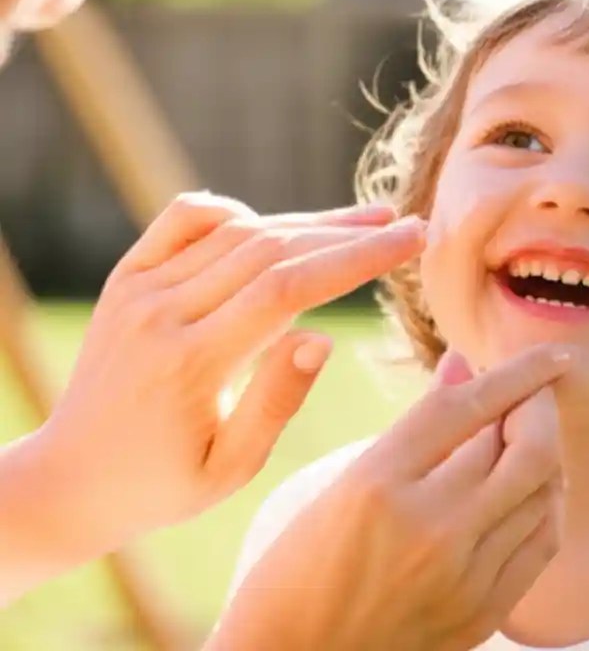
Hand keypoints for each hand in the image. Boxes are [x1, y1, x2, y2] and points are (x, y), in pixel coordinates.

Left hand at [37, 191, 426, 546]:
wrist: (70, 479)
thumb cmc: (161, 486)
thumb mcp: (230, 469)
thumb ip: (276, 401)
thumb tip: (324, 337)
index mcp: (190, 363)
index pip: (289, 288)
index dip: (357, 259)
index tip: (410, 242)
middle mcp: (159, 314)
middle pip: (271, 249)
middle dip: (348, 234)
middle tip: (407, 227)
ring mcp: (137, 290)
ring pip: (237, 231)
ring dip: (307, 222)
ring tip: (365, 222)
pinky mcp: (127, 279)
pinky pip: (184, 219)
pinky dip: (234, 212)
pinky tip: (277, 227)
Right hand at [209, 344, 571, 650]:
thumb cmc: (299, 571)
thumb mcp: (340, 487)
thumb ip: (414, 429)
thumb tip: (465, 368)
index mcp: (376, 484)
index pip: (467, 406)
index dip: (518, 371)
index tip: (549, 354)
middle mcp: (427, 527)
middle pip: (523, 446)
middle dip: (542, 408)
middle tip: (538, 393)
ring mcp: (461, 575)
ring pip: (543, 490)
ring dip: (547, 452)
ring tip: (530, 435)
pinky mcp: (482, 611)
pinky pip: (542, 541)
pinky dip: (548, 503)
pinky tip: (534, 488)